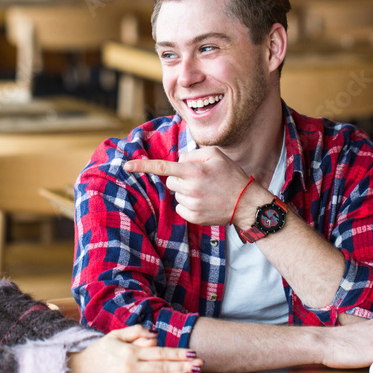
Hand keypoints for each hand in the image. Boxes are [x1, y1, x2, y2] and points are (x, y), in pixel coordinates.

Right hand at [68, 326, 202, 372]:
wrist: (76, 371)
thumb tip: (154, 335)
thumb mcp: (114, 335)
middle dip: (182, 367)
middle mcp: (130, 367)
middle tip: (198, 368)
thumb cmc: (97, 353)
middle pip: (161, 367)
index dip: (177, 353)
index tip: (192, 354)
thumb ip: (135, 332)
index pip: (159, 352)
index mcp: (130, 351)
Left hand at [125, 147, 251, 225]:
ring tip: (206, 192)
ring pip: (176, 194)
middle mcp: (190, 188)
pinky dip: (189, 204)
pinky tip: (204, 202)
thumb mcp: (216, 155)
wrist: (246, 203)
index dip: (143, 166)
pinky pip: (180, 208)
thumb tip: (177, 161)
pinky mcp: (193, 217)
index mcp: (193, 171)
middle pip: (170, 181)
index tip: (126, 165)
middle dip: (180, 179)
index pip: (163, 167)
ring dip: (186, 192)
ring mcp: (191, 204)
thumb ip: (193, 154)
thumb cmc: (231, 176)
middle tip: (199, 180)